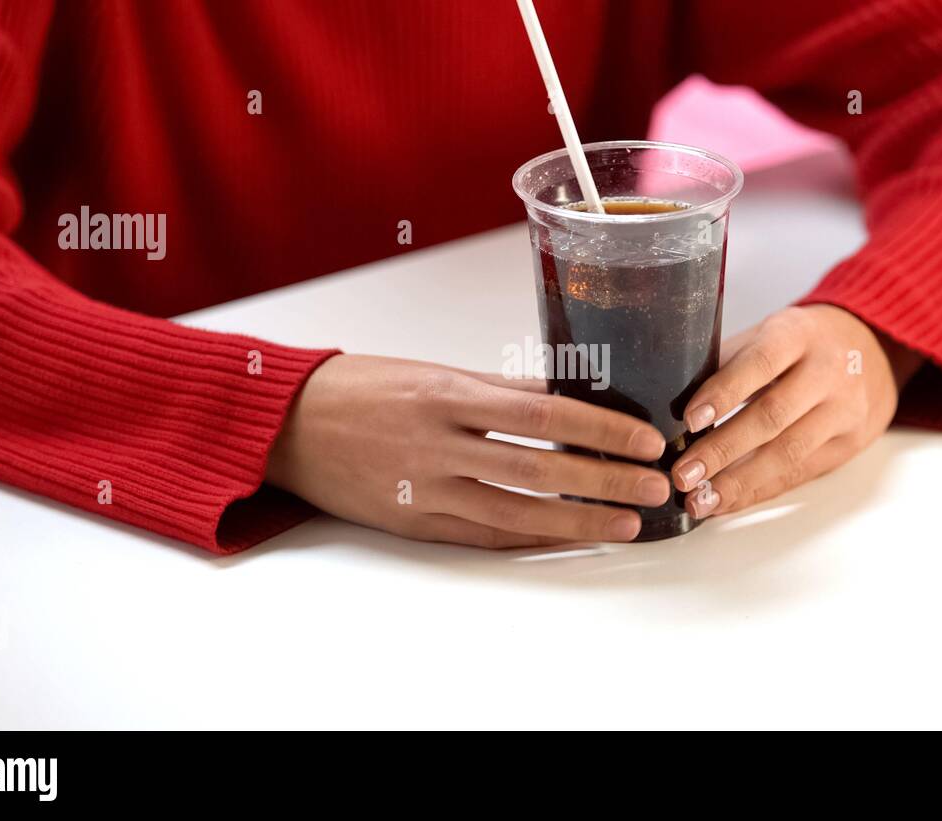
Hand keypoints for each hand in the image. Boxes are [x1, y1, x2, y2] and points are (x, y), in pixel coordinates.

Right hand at [266, 354, 672, 547]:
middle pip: (539, 468)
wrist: (286, 425)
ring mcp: (424, 488)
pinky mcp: (411, 522)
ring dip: (578, 521)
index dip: (601, 429)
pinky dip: (529, 538)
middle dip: (605, 481)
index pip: (543, 412)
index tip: (645, 440)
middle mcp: (438, 444)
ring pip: (516, 512)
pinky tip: (566, 537)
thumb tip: (565, 397)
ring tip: (625, 524)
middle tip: (654, 487)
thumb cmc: (360, 389)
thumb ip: (497, 390)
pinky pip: (482, 535)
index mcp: (447, 393)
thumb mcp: (431, 373)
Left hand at [672, 304, 923, 517]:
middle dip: (723, 450)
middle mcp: (828, 372)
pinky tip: (727, 501)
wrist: (873, 347)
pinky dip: (759, 491)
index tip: (690, 419)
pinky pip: (800, 473)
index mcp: (798, 334)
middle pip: (773, 416)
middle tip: (683, 475)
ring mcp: (844, 411)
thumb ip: (728, 362)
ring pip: (789, 453)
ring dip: (739, 482)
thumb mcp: (768, 333)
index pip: (760, 362)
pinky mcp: (849, 444)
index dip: (724, 392)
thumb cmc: (802, 342)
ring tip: (700, 500)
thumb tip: (673, 405)